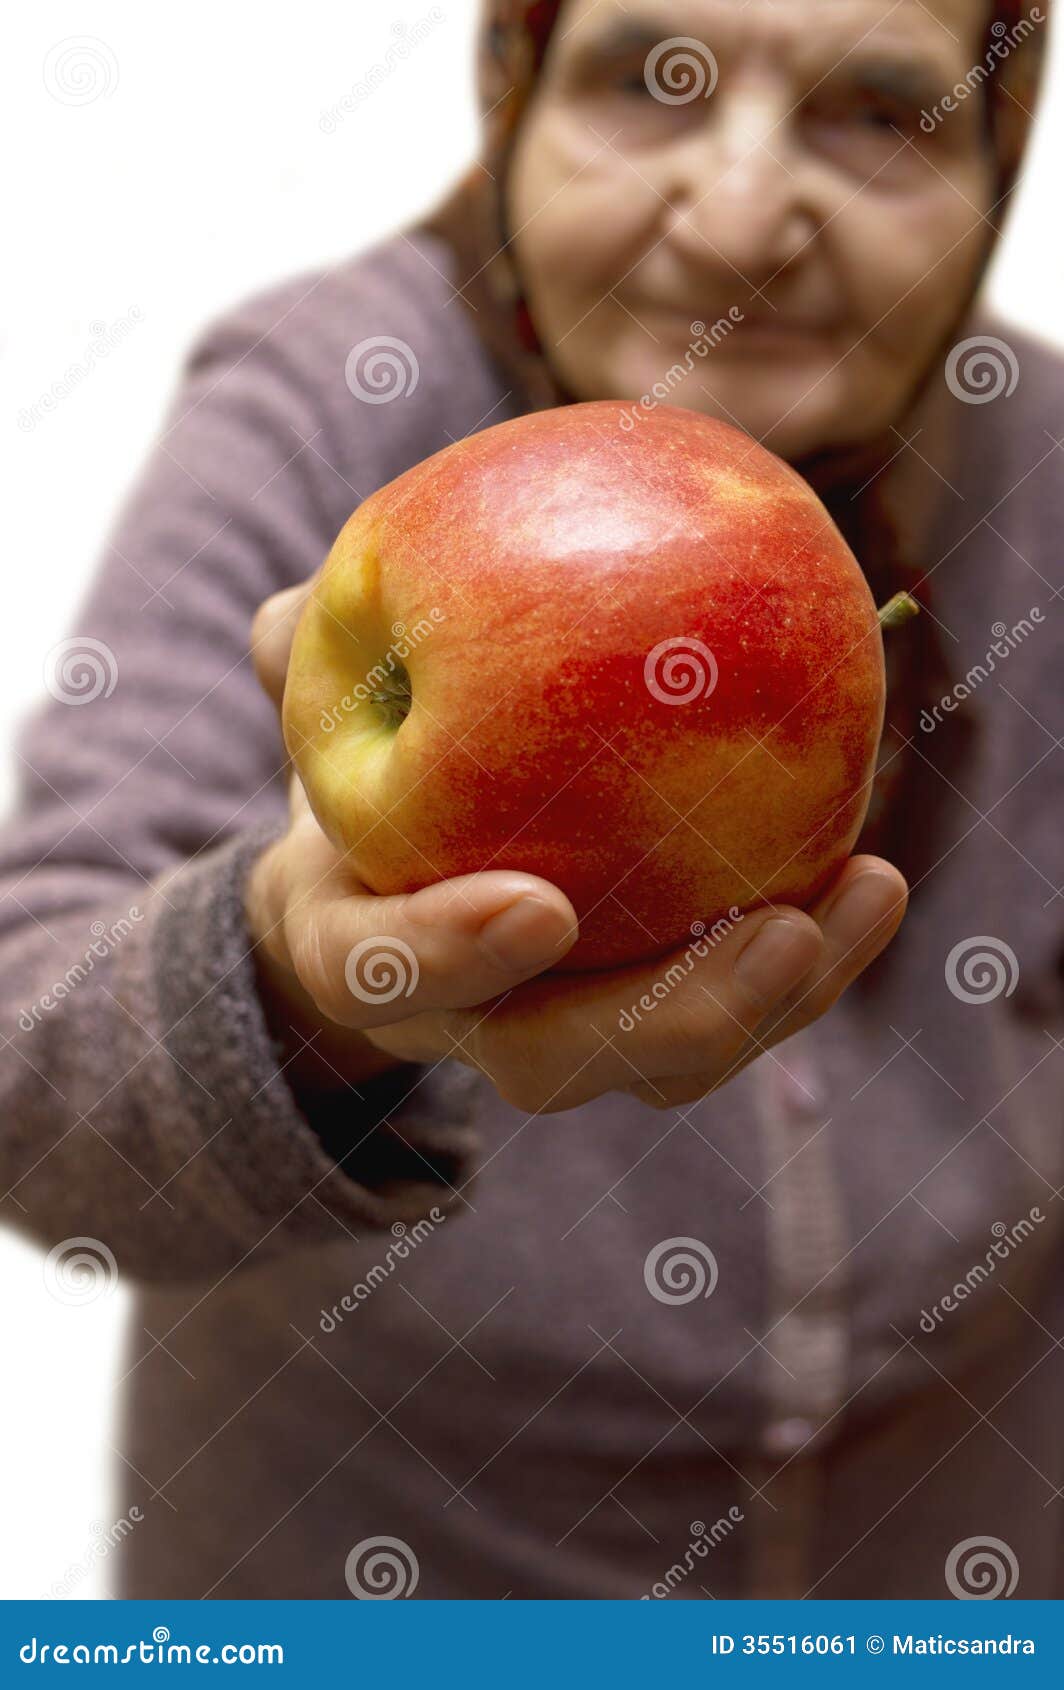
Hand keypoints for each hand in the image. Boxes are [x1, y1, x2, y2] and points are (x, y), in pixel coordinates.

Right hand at [248, 583, 906, 1110]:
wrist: (401, 870)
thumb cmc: (362, 774)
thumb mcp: (319, 717)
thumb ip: (299, 670)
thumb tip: (282, 622)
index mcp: (362, 954)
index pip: (385, 975)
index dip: (452, 956)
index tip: (537, 906)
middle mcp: (467, 1018)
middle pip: (559, 1060)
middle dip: (672, 1016)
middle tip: (780, 936)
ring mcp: (568, 1025)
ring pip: (670, 1058)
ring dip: (779, 994)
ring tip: (868, 894)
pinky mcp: (653, 997)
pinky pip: (732, 997)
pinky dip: (811, 947)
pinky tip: (874, 874)